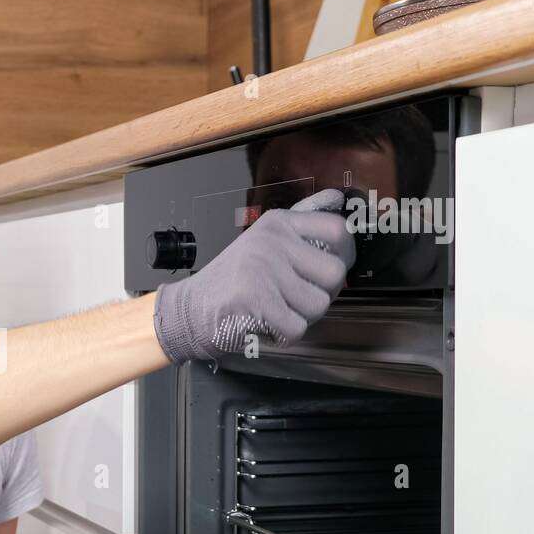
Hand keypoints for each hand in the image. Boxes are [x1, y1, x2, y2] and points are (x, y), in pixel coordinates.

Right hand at [152, 187, 355, 361]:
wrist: (190, 309)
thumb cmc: (231, 280)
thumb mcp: (264, 239)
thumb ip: (302, 219)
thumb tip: (337, 198)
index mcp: (278, 224)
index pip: (338, 229)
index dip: (343, 255)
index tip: (325, 269)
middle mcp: (271, 241)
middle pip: (335, 273)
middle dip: (321, 293)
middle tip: (296, 296)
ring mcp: (262, 269)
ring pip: (318, 304)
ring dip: (301, 316)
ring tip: (277, 309)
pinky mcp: (254, 300)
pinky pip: (296, 327)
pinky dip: (283, 334)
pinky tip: (266, 322)